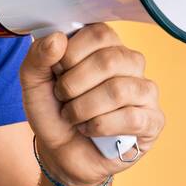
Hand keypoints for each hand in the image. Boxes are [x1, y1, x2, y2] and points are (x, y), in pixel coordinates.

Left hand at [18, 22, 164, 185]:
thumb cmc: (53, 113)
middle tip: (62, 97)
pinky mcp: (152, 120)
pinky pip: (131, 118)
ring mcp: (145, 92)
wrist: (60, 153)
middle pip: (110, 60)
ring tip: (73, 116)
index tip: (57, 71)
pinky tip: (89, 130)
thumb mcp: (33, 83)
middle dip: (74, 84)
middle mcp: (130, 64)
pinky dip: (100, 126)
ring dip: (84, 108)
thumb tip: (57, 39)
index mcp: (105, 46)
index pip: (99, 32)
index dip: (72, 53)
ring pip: (120, 90)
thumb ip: (37, 57)